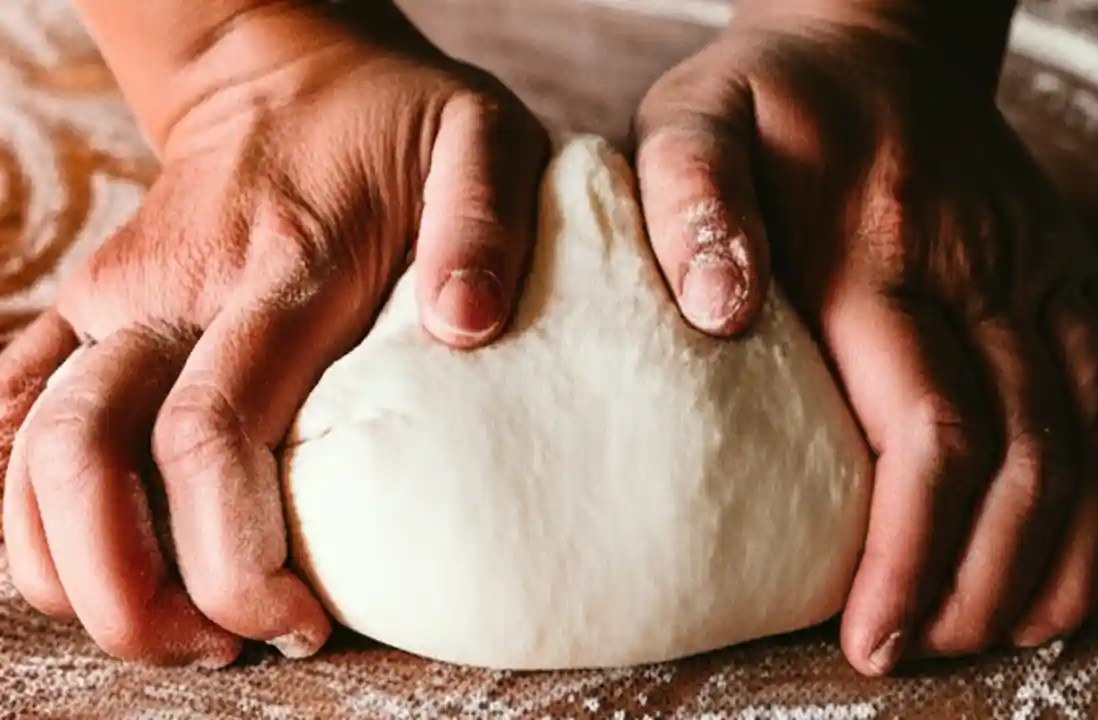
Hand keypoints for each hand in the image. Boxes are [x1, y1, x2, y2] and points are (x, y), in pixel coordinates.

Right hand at [0, 5, 547, 665]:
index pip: (209, 437)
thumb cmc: (398, 117)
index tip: (298, 625)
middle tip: (219, 655)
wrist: (279, 56)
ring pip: (26, 453)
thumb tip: (465, 329)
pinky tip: (75, 564)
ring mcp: (118, 295)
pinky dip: (18, 500)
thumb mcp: (480, 139)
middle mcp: (174, 291)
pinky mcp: (91, 300)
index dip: (232, 558)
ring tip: (169, 631)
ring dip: (69, 570)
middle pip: (83, 462)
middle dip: (129, 594)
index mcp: (279, 272)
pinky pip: (15, 406)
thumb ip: (482, 224)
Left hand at [635, 7, 1097, 673]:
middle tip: (928, 652)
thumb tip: (721, 315)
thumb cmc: (768, 101)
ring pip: (1090, 440)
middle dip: (982, 581)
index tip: (872, 636)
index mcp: (880, 253)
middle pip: (1021, 459)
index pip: (929, 433)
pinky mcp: (1073, 273)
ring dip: (1060, 557)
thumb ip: (691, 206)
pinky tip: (1083, 552)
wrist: (877, 38)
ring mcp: (1042, 270)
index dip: (912, 553)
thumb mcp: (694, 123)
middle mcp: (983, 270)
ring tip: (1007, 635)